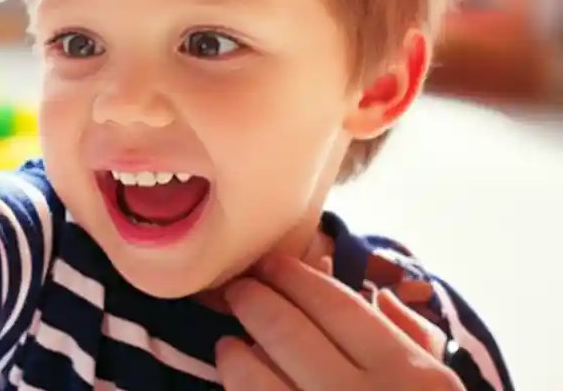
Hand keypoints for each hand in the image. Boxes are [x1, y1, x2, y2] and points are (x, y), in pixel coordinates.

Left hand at [216, 254, 459, 389]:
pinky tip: (236, 386)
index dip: (295, 279)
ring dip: (234, 356)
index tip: (270, 265)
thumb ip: (414, 342)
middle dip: (253, 303)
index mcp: (408, 376)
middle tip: (238, 292)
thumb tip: (377, 296)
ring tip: (229, 346)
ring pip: (255, 380)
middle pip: (288, 332)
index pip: (337, 306)